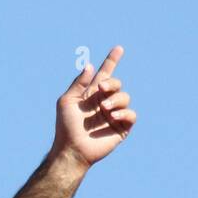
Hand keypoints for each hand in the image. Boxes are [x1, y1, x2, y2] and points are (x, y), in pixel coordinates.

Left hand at [52, 45, 135, 168]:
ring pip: (125, 97)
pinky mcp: (121, 127)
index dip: (112, 61)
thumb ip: (78, 84)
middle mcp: (104, 102)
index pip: (104, 74)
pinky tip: (112, 116)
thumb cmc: (66, 127)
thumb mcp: (67, 102)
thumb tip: (89, 66)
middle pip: (116, 83)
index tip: (118, 48)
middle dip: (111, 83)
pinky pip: (131, 114)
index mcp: (92, 94)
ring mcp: (114, 114)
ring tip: (104, 109)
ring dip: (115, 100)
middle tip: (101, 89)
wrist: (72, 148)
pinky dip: (124, 113)